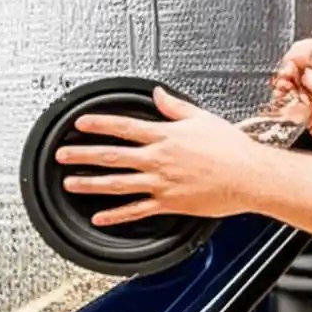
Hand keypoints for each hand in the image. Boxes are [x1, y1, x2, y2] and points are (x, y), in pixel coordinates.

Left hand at [56, 87, 267, 225]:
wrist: (250, 176)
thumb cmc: (231, 148)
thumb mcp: (201, 118)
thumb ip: (174, 107)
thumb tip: (158, 94)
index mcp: (165, 136)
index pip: (124, 126)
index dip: (99, 124)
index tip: (79, 123)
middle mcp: (158, 159)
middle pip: (112, 156)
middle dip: (83, 154)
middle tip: (61, 154)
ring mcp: (161, 183)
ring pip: (117, 184)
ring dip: (90, 183)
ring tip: (70, 183)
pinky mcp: (168, 203)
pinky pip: (136, 210)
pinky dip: (116, 215)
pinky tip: (99, 217)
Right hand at [272, 39, 311, 162]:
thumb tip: (309, 76)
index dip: (296, 57)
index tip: (289, 71)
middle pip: (296, 68)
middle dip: (285, 76)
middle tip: (284, 89)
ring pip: (290, 88)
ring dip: (282, 94)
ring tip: (284, 102)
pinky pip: (291, 110)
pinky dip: (284, 111)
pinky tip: (287, 115)